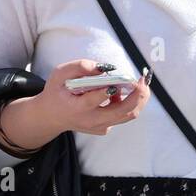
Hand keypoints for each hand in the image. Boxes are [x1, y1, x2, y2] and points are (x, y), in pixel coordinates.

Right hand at [0, 58, 151, 149]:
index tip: (118, 80)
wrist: (52, 117)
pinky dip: (127, 102)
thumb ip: (78, 67)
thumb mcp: (59, 74)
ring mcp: (100, 127)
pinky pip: (123, 115)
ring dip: (138, 98)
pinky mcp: (105, 128)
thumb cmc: (57, 92)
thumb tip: (104, 67)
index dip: (108, 90)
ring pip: (128, 115)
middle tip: (144, 79)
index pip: (95, 100)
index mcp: (77, 108)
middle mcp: (91, 121)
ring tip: (140, 82)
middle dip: (138, 95)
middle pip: (122, 111)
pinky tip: (119, 91)